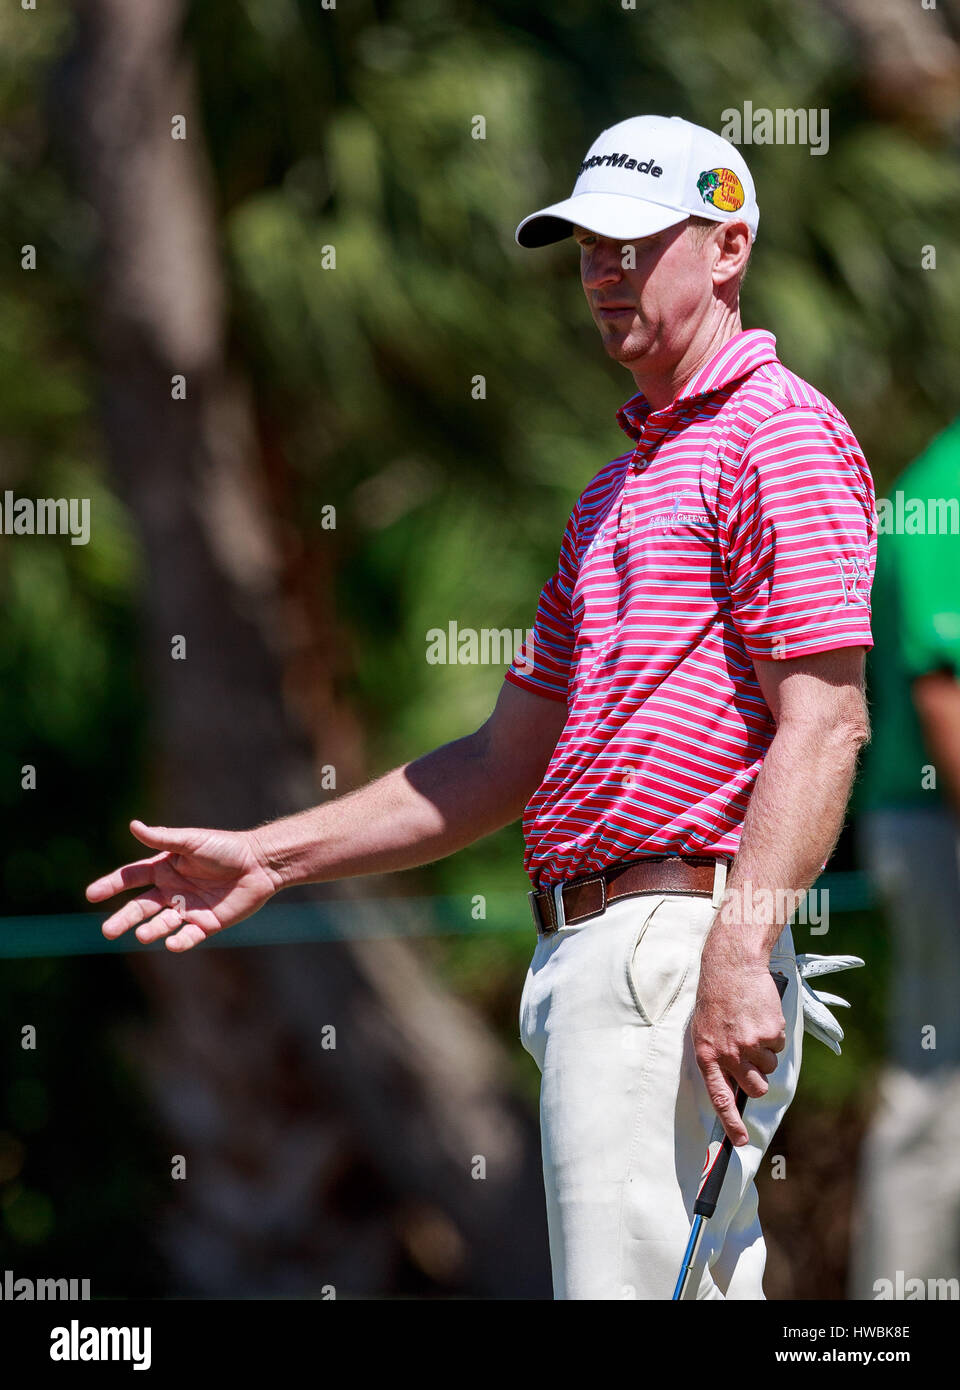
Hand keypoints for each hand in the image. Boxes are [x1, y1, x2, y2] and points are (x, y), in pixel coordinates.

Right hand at [85, 820, 280, 952]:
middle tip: (107, 932)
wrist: (260, 863)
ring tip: (143, 935)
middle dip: (123, 919)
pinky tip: (171, 944)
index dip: (111, 885)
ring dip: (150, 930)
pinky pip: (188, 937)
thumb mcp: (192, 841)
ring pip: (161, 924)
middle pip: (141, 907)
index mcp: (165, 868)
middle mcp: (172, 890)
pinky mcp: (206, 924)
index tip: (91, 894)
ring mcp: (188, 909)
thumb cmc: (226, 847)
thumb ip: (163, 839)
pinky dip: (178, 942)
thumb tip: (133, 825)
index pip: (131, 877)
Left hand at [690, 944, 785, 1146]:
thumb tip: (731, 1086)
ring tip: (752, 1026)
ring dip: (766, 1052)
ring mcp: (751, 1044)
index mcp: (707, 1054)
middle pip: (755, 1089)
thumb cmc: (716, 998)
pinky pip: (779, 1045)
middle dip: (759, 1081)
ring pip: (770, 1067)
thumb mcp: (704, 1030)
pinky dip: (774, 1033)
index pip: (720, 1097)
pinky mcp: (771, 1033)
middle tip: (754, 1060)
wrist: (732, 966)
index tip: (741, 1142)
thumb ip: (716, 1058)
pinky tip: (761, 1015)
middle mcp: (729, 1054)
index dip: (731, 1123)